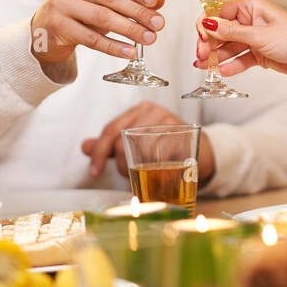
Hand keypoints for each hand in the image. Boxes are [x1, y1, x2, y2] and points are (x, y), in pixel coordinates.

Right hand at [31, 0, 165, 70]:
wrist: (44, 30)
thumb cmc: (79, 10)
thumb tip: (159, 0)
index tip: (154, 0)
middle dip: (138, 12)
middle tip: (158, 23)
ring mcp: (60, 4)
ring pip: (102, 18)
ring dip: (129, 29)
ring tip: (149, 38)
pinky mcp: (58, 27)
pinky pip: (90, 38)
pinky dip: (113, 46)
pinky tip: (129, 51)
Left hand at [80, 102, 213, 180]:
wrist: (201, 151)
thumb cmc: (166, 147)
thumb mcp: (136, 144)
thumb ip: (110, 145)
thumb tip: (85, 146)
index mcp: (140, 110)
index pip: (111, 129)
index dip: (99, 152)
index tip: (94, 172)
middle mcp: (154, 111)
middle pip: (123, 139)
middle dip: (119, 163)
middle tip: (126, 176)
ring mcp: (170, 121)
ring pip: (141, 147)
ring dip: (137, 169)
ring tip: (142, 177)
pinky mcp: (184, 135)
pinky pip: (162, 153)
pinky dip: (156, 168)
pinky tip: (157, 174)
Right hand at [193, 0, 286, 104]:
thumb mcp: (259, 35)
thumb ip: (231, 32)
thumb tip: (207, 24)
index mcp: (250, 6)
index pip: (219, 12)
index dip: (206, 25)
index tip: (199, 38)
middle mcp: (250, 19)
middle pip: (221, 31)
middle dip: (209, 43)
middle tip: (200, 56)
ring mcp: (254, 37)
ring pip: (229, 46)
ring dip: (216, 57)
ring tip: (205, 67)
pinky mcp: (259, 53)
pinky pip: (240, 58)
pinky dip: (231, 65)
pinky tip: (221, 71)